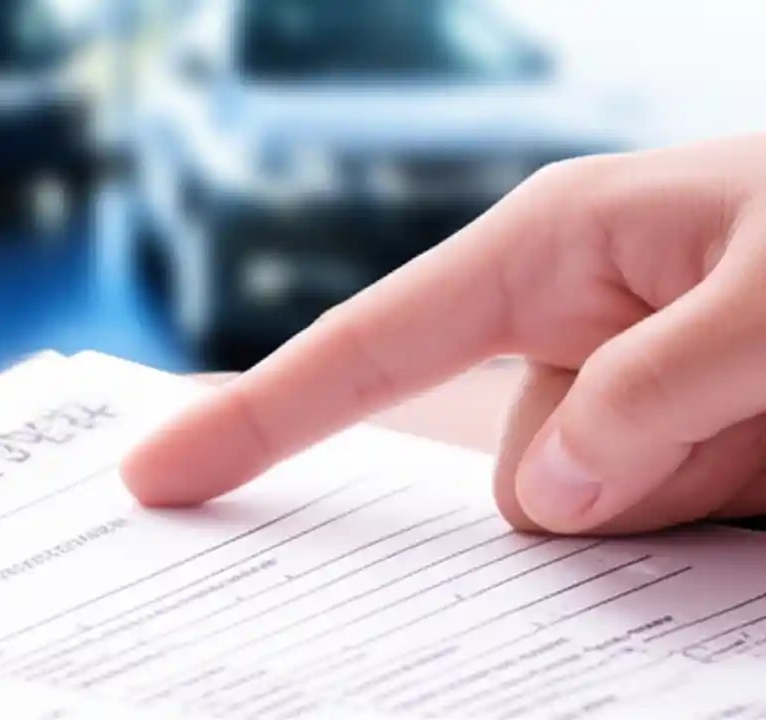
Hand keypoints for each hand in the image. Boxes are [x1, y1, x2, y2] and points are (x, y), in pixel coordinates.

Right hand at [124, 135, 765, 534]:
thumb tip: (551, 495)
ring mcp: (630, 395)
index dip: (251, 418)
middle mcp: (572, 326)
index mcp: (549, 252)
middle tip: (747, 426)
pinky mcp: (683, 444)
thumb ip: (657, 392)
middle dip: (601, 497)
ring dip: (683, 512)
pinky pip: (642, 534)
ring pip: (583, 520)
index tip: (154, 474)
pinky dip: (705, 532)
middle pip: (506, 475)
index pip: (360, 350)